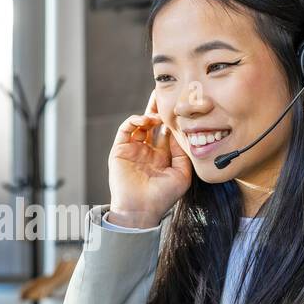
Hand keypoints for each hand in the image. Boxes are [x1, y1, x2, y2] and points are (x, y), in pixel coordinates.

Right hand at [106, 88, 191, 227]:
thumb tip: (180, 134)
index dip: (172, 119)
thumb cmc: (163, 197)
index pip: (167, 131)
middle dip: (158, 108)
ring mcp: (133, 149)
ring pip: (139, 124)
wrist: (141, 211)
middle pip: (152, 124)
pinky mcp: (120, 150)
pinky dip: (134, 120)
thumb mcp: (182, 175)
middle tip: (164, 92)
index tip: (181, 106)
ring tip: (156, 115)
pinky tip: (145, 120)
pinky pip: (126, 129)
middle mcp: (147, 150)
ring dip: (148, 114)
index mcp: (162, 156)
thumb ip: (182, 153)